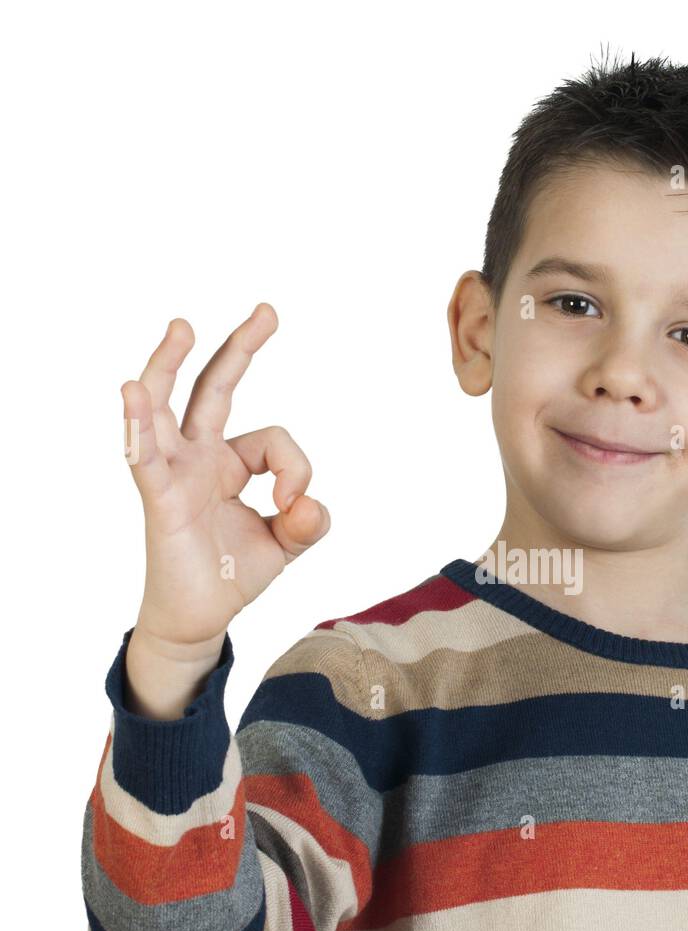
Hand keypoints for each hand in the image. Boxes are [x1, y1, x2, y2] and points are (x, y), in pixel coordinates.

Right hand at [122, 303, 330, 648]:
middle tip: (269, 311)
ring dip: (171, 366)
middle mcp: (198, 457)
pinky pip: (144, 456)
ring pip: (166, 407)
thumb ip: (307, 523)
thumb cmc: (233, 574)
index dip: (295, 468)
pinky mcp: (159, 499)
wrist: (200, 620)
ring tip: (182, 326)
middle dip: (240, 348)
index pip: (273, 438)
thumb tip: (311, 506)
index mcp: (229, 461)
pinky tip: (132, 391)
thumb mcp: (285, 545)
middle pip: (215, 389)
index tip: (297, 506)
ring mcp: (175, 474)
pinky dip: (138, 424)